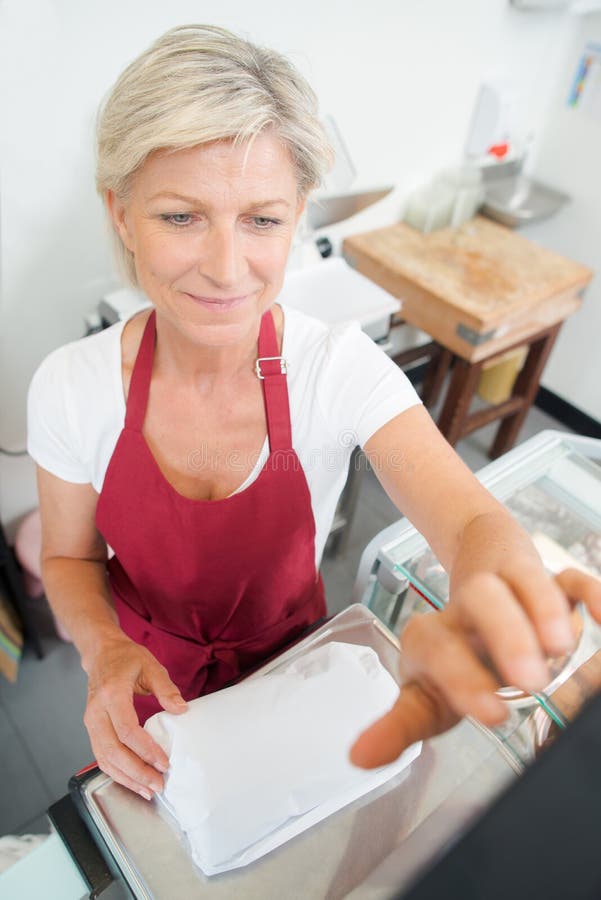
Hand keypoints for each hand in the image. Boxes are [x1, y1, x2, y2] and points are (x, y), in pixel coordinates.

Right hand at [83, 636, 186, 797]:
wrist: (101, 654)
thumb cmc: (126, 658)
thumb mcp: (151, 666)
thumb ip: (166, 688)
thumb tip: (181, 709)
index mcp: (112, 693)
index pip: (126, 729)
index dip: (145, 750)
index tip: (164, 762)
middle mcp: (96, 711)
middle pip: (113, 750)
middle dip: (136, 772)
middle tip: (158, 784)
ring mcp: (91, 722)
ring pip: (104, 758)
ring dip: (126, 777)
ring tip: (148, 790)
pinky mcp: (92, 730)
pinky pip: (101, 757)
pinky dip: (117, 773)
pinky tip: (133, 782)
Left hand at [351, 567, 600, 768]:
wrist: (476, 578)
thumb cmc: (454, 654)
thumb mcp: (426, 693)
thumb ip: (399, 726)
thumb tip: (358, 757)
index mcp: (436, 637)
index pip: (439, 649)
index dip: (462, 678)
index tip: (493, 713)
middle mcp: (470, 608)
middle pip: (480, 600)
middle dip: (504, 634)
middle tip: (530, 680)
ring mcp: (510, 587)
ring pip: (521, 580)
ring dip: (542, 607)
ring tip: (561, 647)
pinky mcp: (547, 579)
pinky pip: (568, 577)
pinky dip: (588, 593)